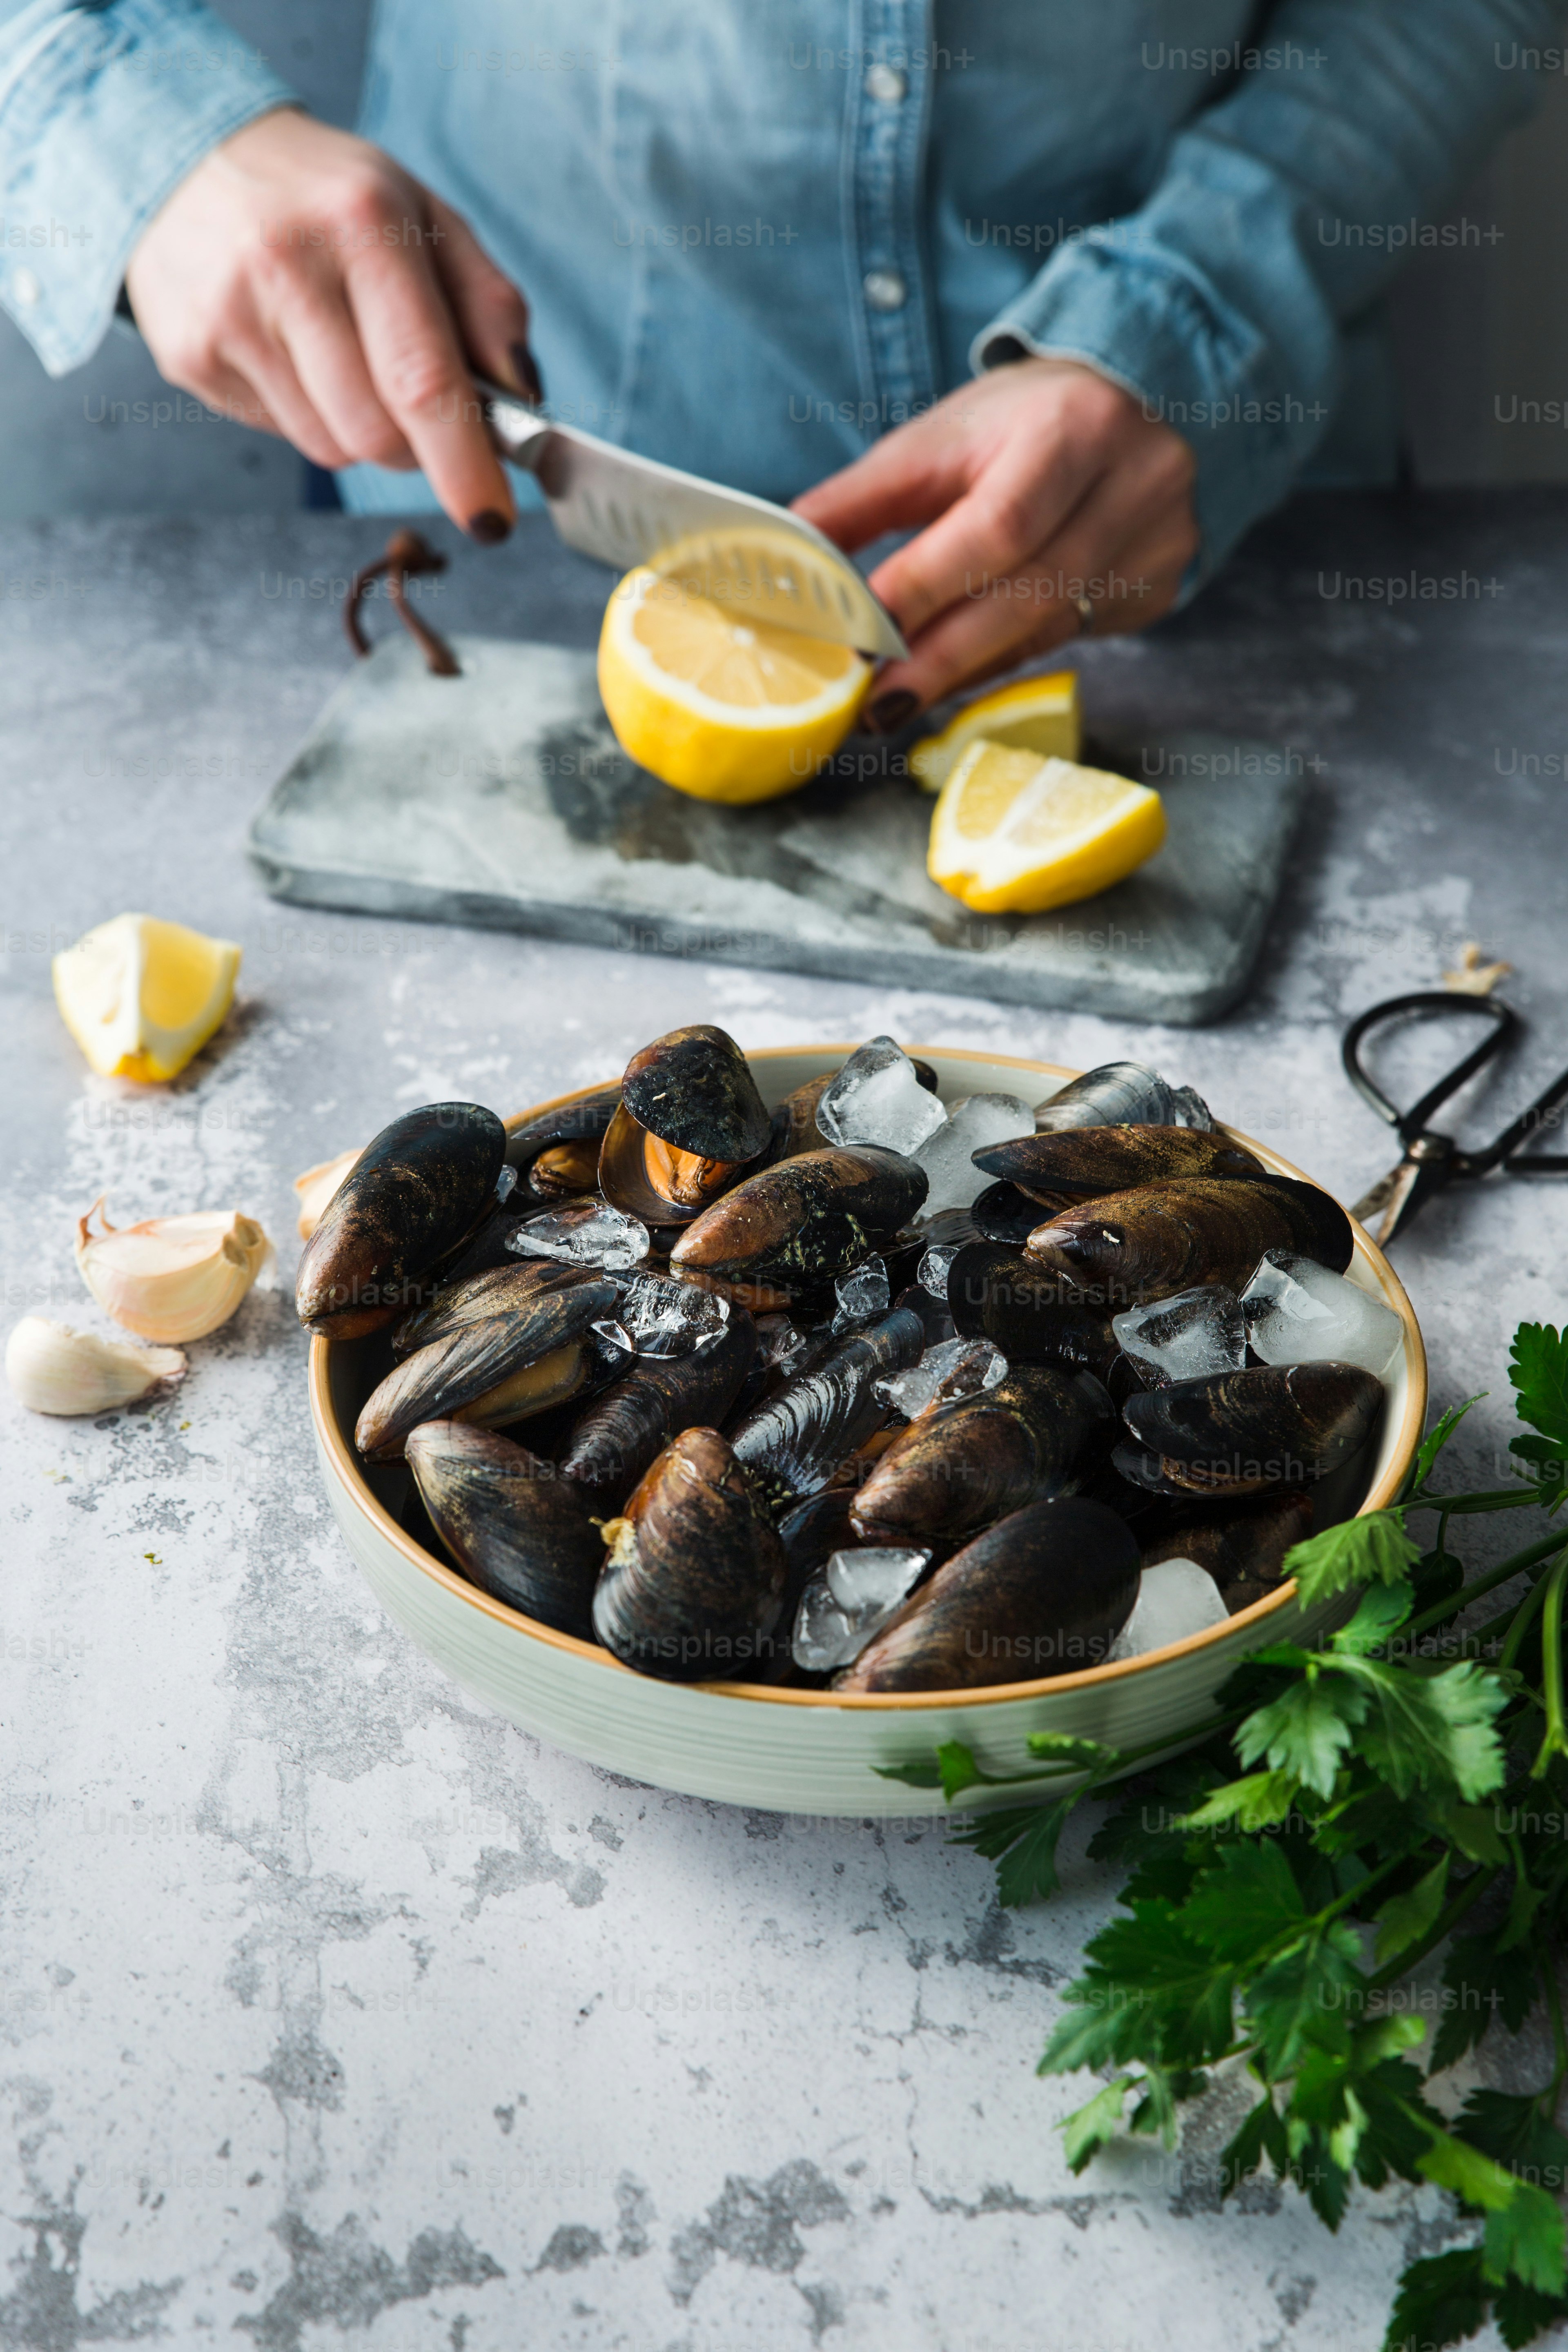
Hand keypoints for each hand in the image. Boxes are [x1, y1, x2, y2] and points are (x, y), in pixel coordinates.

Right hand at [126, 109, 538, 539]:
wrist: (185, 158)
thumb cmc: (329, 199)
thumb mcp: (424, 217)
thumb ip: (489, 306)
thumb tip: (523, 399)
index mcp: (361, 222)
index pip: (422, 379)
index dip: (462, 464)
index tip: (490, 519)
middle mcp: (286, 267)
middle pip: (377, 436)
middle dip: (413, 444)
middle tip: (411, 398)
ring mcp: (228, 316)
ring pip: (330, 448)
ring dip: (357, 429)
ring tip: (338, 352)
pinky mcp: (189, 354)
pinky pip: (279, 432)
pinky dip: (303, 411)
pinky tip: (285, 347)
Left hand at [793, 358, 1198, 727]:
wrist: (1134, 395)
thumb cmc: (1017, 422)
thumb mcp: (934, 441)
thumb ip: (857, 503)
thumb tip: (777, 565)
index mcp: (1072, 428)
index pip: (997, 527)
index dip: (924, 590)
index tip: (859, 640)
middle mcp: (1134, 482)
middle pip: (1028, 594)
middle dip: (941, 657)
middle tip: (874, 706)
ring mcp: (1159, 539)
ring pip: (1050, 629)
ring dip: (966, 671)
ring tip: (898, 702)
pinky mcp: (1162, 581)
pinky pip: (1071, 639)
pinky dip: (1005, 661)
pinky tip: (959, 676)